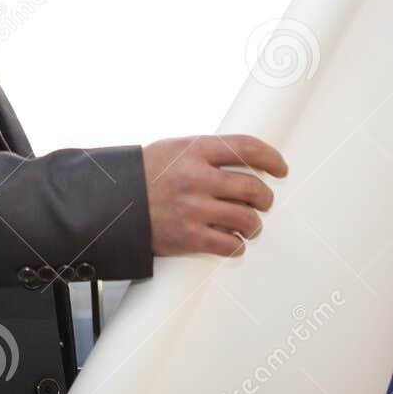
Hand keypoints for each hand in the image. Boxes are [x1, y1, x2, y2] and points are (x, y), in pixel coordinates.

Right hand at [140, 134, 287, 257]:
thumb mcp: (173, 149)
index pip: (247, 148)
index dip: (271, 158)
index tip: (280, 168)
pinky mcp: (189, 237)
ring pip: (248, 219)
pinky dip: (236, 245)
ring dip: (253, 224)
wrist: (112, 202)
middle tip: (263, 201)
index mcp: (194, 150)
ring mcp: (193, 208)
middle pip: (253, 188)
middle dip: (265, 198)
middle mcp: (196, 178)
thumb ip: (206, 153)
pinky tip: (231, 240)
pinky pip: (231, 244)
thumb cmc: (143, 175)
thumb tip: (242, 159)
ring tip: (248, 224)